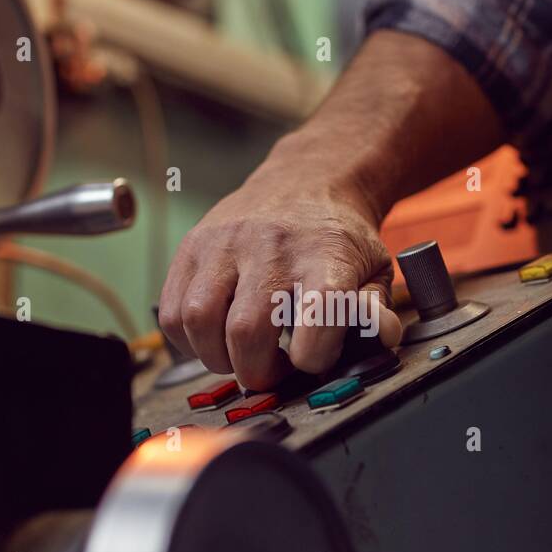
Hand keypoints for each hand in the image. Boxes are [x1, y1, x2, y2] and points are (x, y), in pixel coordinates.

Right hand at [158, 146, 402, 391]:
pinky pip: (171, 310)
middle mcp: (270, 247)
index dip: (313, 358)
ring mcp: (224, 244)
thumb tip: (379, 336)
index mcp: (323, 257)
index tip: (313, 358)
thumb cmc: (336, 238)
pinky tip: (215, 336)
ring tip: (239, 353)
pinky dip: (188, 339)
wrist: (305, 180)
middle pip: (245, 331)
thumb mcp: (373, 269)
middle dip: (257, 371)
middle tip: (272, 369)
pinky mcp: (192, 246)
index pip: (316, 321)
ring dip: (217, 356)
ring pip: (198, 320)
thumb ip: (374, 309)